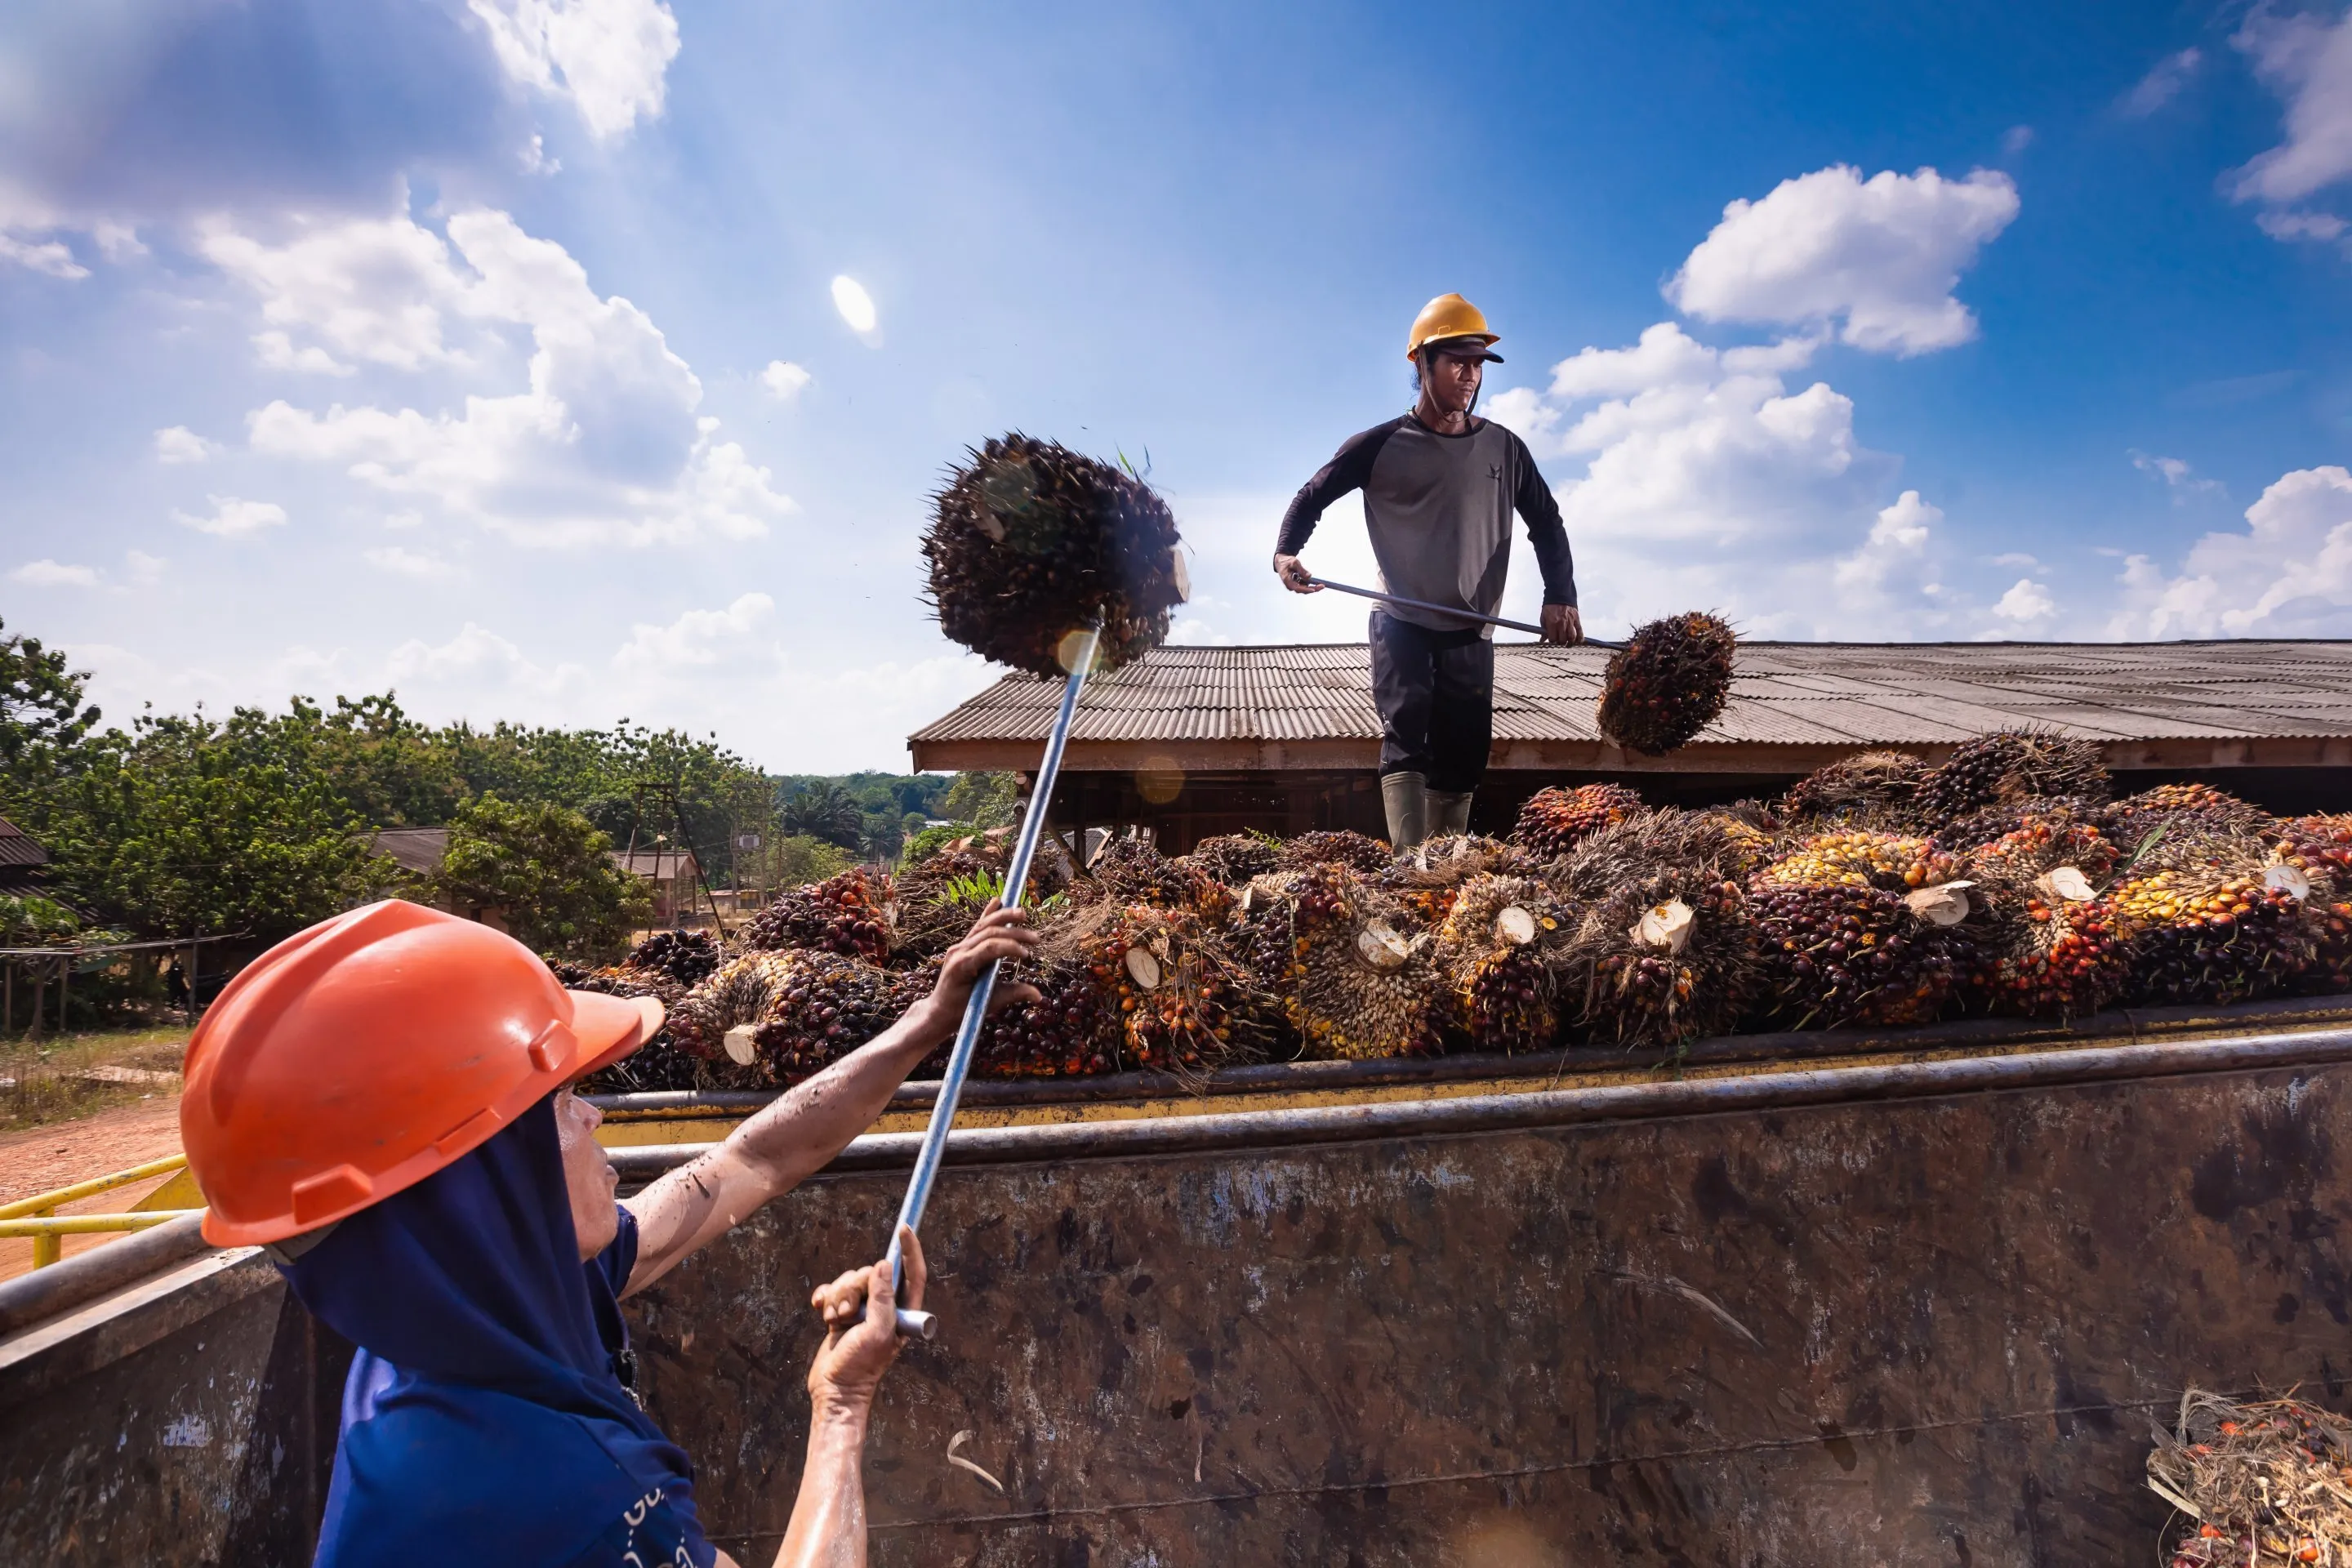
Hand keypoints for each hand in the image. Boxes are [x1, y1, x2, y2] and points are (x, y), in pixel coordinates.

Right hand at [808, 1226, 924, 1414]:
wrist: (834, 1390)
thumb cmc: (861, 1366)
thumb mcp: (877, 1331)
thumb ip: (882, 1298)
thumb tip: (883, 1266)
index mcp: (903, 1312)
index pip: (912, 1273)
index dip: (910, 1250)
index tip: (904, 1229)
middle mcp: (885, 1307)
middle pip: (872, 1273)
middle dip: (854, 1287)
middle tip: (847, 1312)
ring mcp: (862, 1309)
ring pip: (850, 1280)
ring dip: (838, 1296)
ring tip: (836, 1319)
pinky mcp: (841, 1313)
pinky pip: (832, 1290)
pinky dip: (825, 1297)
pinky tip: (821, 1312)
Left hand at [906, 899, 1041, 1044]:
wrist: (940, 1010)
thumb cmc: (963, 1010)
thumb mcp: (988, 1004)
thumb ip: (1013, 995)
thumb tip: (1038, 996)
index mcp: (963, 965)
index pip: (990, 947)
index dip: (1011, 947)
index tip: (1028, 954)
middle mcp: (959, 951)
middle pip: (989, 933)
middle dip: (1014, 933)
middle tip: (1036, 938)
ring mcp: (959, 947)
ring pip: (983, 926)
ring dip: (1004, 918)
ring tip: (1023, 914)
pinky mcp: (962, 946)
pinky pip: (977, 927)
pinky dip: (988, 915)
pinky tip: (998, 902)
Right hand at [1272, 554, 1318, 593]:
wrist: (1282, 561)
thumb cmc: (1286, 561)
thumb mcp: (1294, 562)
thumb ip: (1301, 569)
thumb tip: (1309, 576)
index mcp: (1287, 580)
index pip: (1297, 588)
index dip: (1306, 590)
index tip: (1313, 589)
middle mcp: (1290, 585)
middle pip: (1302, 590)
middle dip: (1312, 589)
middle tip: (1322, 586)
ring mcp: (1293, 585)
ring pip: (1304, 589)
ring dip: (1312, 587)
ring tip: (1321, 584)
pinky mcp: (1296, 584)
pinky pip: (1304, 586)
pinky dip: (1310, 584)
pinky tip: (1316, 581)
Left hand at [1541, 604, 1582, 645]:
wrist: (1559, 594)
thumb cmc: (1550, 607)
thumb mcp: (1543, 617)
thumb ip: (1543, 629)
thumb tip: (1542, 640)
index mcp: (1552, 623)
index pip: (1553, 638)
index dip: (1552, 641)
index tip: (1552, 640)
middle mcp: (1561, 623)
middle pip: (1563, 639)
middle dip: (1561, 643)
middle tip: (1560, 642)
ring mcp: (1570, 621)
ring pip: (1572, 637)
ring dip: (1570, 642)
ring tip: (1568, 644)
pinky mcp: (1576, 618)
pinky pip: (1580, 630)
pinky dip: (1580, 637)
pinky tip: (1579, 641)